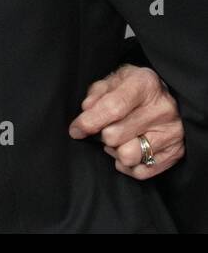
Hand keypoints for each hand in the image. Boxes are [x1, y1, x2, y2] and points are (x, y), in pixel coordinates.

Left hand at [68, 63, 184, 179]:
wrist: (170, 97)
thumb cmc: (135, 88)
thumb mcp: (114, 80)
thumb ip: (97, 94)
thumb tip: (86, 112)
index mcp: (145, 84)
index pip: (112, 108)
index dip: (89, 122)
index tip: (75, 130)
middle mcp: (162, 109)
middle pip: (115, 136)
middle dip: (101, 134)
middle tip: (104, 129)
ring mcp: (172, 133)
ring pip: (128, 156)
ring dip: (115, 151)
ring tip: (117, 140)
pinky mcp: (176, 153)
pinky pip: (140, 172)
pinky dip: (127, 165)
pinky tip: (127, 149)